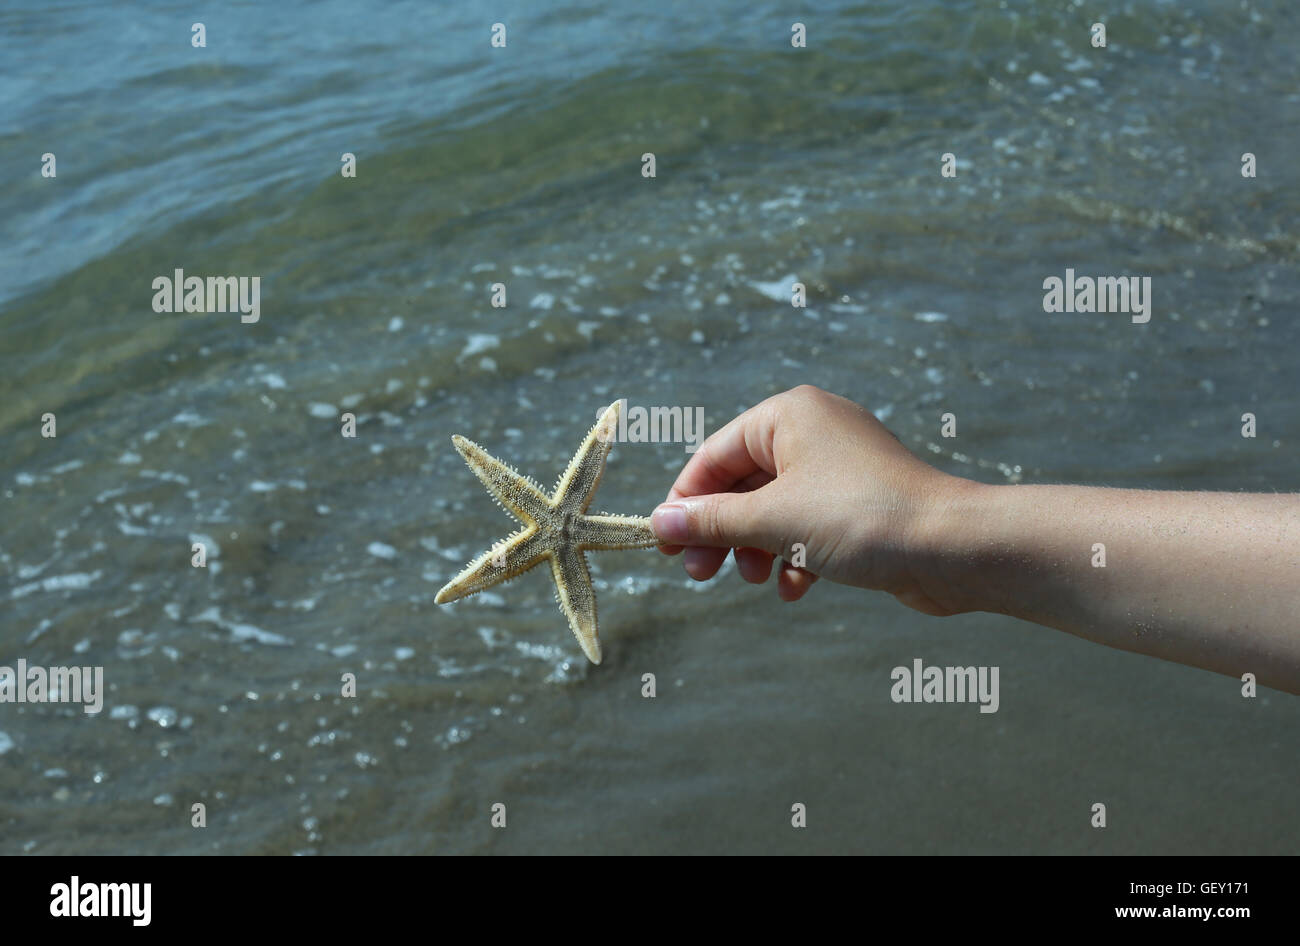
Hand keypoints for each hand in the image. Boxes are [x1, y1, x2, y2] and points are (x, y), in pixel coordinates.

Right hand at [651, 385, 966, 614]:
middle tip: (699, 575)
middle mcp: (813, 433)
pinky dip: (795, 557)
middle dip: (721, 532)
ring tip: (755, 579)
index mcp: (788, 415)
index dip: (685, 501)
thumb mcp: (773, 520)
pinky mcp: (860, 505)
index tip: (665, 544)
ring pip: (774, 510)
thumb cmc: (862, 518)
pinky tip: (796, 588)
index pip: (714, 454)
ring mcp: (839, 469)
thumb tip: (659, 522)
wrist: (954, 548)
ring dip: (756, 549)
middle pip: (742, 484)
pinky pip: (808, 527)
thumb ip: (712, 521)